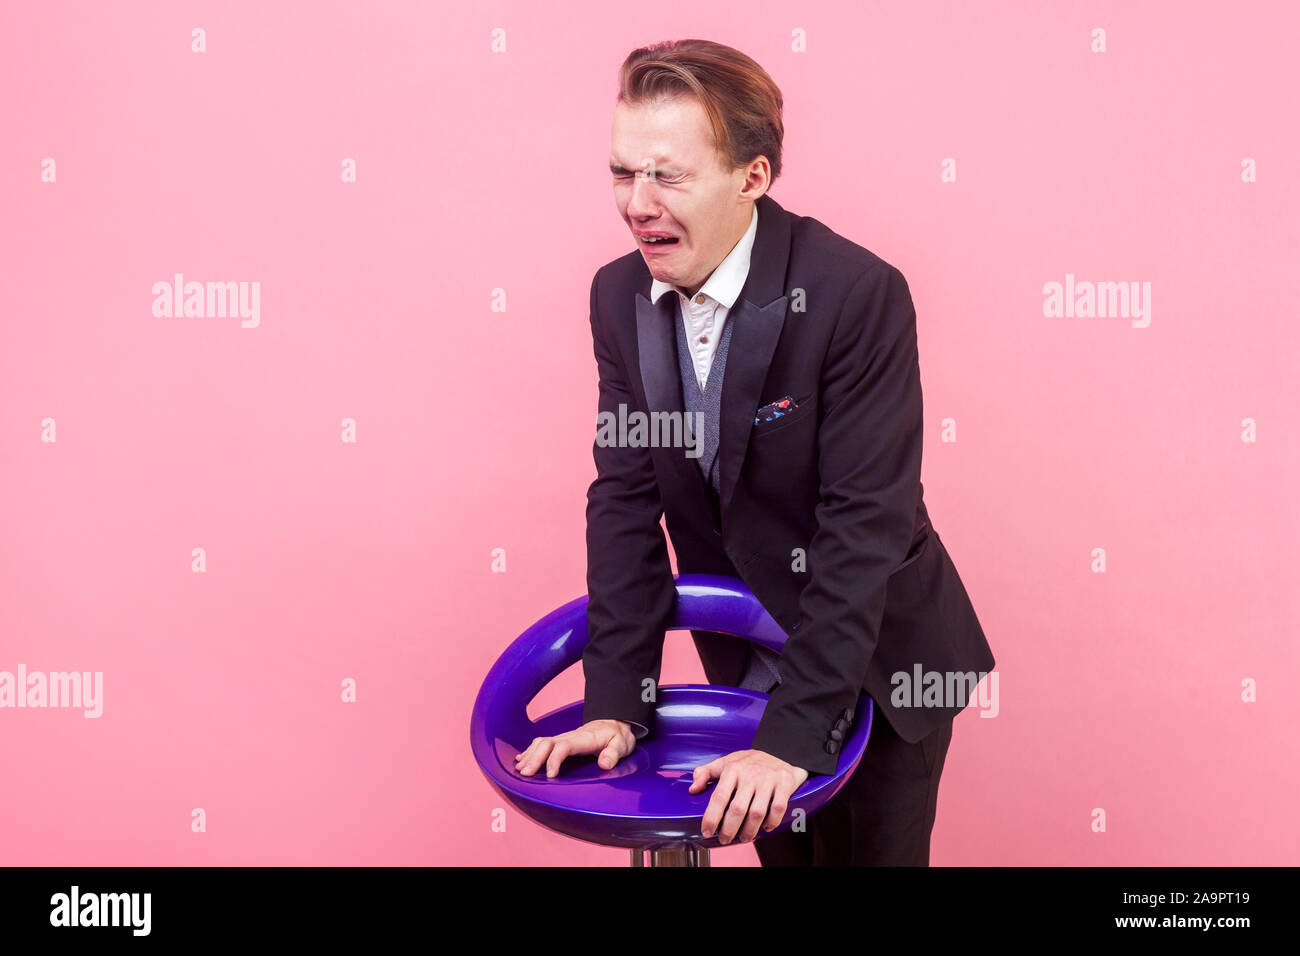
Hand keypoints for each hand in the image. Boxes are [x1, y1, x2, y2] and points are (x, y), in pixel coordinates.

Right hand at [514, 719, 635, 777]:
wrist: (614, 723)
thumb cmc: (617, 736)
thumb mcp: (622, 744)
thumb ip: (613, 754)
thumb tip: (604, 763)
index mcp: (584, 738)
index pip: (564, 746)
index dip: (554, 759)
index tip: (550, 775)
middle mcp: (570, 736)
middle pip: (547, 743)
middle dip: (534, 758)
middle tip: (525, 774)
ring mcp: (564, 737)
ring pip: (541, 742)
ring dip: (529, 755)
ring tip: (519, 770)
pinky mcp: (561, 741)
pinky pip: (541, 744)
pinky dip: (529, 751)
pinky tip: (520, 760)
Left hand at [690, 749, 808, 843]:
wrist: (779, 749)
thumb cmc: (749, 761)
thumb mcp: (725, 761)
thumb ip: (705, 773)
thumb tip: (693, 789)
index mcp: (732, 769)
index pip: (719, 797)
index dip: (711, 817)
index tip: (707, 831)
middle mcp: (750, 774)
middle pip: (737, 809)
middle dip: (729, 829)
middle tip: (725, 839)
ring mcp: (768, 779)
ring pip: (757, 812)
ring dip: (749, 830)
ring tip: (744, 837)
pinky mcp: (784, 784)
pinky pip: (778, 809)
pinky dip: (771, 822)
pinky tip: (765, 827)